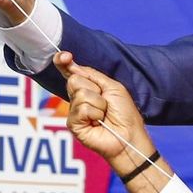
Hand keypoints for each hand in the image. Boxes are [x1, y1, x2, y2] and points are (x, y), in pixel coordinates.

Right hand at [57, 51, 154, 173]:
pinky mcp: (73, 124)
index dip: (63, 62)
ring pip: (80, 94)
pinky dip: (95, 113)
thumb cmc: (124, 113)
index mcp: (88, 88)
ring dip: (98, 103)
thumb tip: (72, 65)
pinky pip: (81, 108)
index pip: (70, 72)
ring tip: (104, 115)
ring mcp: (75, 111)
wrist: (129, 135)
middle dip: (93, 89)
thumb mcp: (112, 87)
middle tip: (105, 103)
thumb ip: (92, 75)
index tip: (63, 57)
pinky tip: (98, 122)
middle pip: (74, 80)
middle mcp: (78, 98)